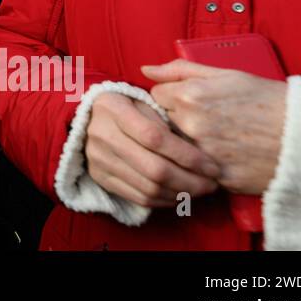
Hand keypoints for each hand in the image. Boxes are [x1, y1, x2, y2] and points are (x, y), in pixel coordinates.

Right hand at [84, 90, 221, 208]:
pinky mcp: (101, 177)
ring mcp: (99, 160)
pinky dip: (164, 200)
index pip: (156, 138)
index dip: (188, 156)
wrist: (87, 117)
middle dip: (191, 181)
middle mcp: (103, 136)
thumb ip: (166, 117)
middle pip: (154, 169)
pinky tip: (180, 194)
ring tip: (200, 190)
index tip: (212, 165)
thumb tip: (199, 146)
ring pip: (149, 188)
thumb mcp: (142, 100)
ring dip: (181, 193)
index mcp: (114, 109)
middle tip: (212, 184)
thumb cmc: (126, 105)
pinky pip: (139, 197)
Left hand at [142, 60, 286, 195]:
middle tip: (203, 118)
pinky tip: (224, 154)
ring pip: (176, 149)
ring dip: (186, 144)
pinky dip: (204, 164)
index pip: (156, 96)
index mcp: (190, 95)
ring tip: (215, 136)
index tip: (187, 100)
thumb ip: (180, 69)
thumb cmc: (268, 99)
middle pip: (162, 123)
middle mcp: (191, 125)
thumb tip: (146, 70)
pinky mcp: (217, 178)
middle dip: (175, 120)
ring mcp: (203, 154)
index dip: (171, 97)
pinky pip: (196, 170)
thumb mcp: (226, 74)